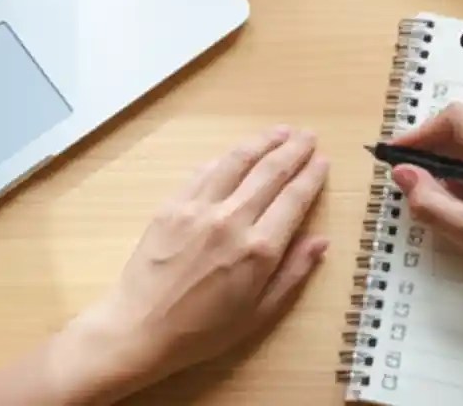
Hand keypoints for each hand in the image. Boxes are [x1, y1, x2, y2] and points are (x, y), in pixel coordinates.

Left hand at [59, 126, 330, 401]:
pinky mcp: (171, 205)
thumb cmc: (203, 331)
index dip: (311, 176)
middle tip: (307, 135)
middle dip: (292, 150)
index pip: (294, 199)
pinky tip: (236, 153)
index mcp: (258, 250)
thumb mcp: (259, 313)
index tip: (322, 161)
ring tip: (279, 131)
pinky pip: (204, 172)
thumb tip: (320, 241)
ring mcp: (198, 208)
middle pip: (269, 172)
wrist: (140, 329)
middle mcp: (231, 220)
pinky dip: (225, 158)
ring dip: (261, 142)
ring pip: (236, 161)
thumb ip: (293, 274)